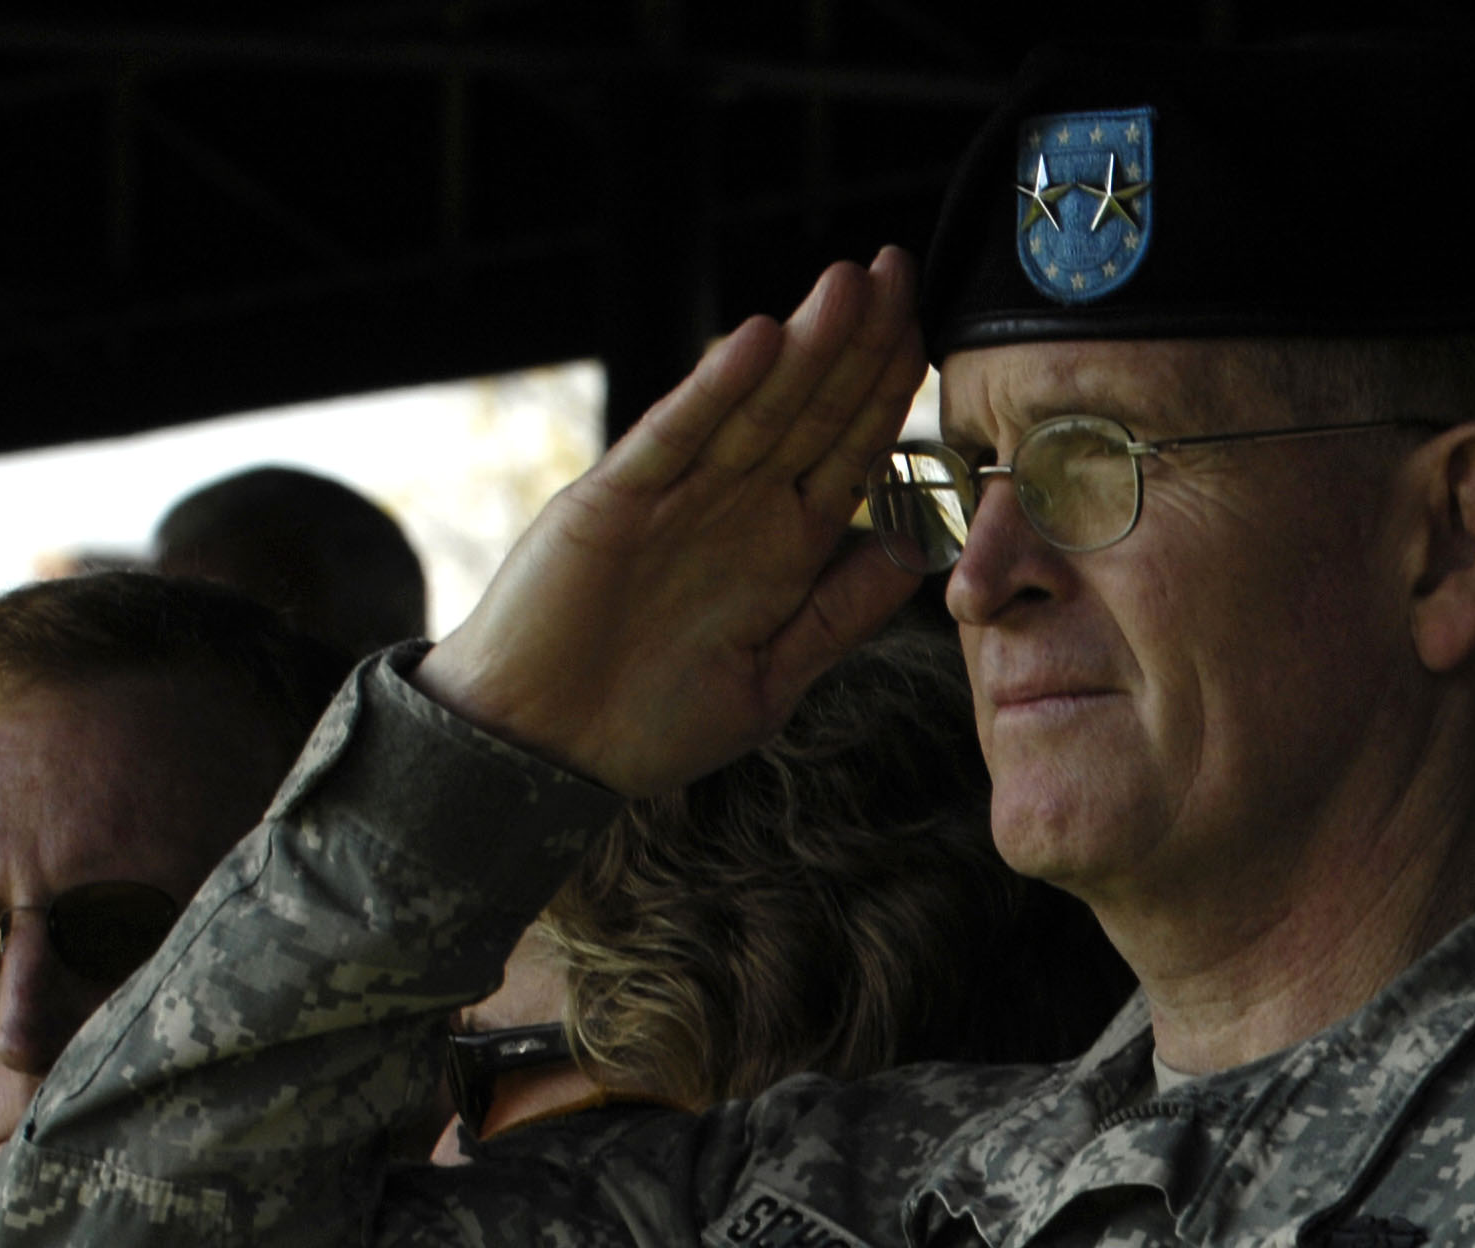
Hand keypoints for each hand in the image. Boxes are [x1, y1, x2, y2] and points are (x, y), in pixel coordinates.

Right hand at [419, 252, 929, 796]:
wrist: (546, 753)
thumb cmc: (653, 721)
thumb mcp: (774, 678)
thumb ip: (839, 616)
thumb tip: (911, 552)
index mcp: (781, 548)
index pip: (848, 453)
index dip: (887, 393)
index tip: (927, 330)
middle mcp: (735, 509)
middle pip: (810, 410)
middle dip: (859, 343)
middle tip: (902, 267)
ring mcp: (674, 499)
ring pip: (754, 408)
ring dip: (804, 347)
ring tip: (851, 283)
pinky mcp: (613, 502)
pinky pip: (675, 438)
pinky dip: (715, 390)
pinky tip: (757, 341)